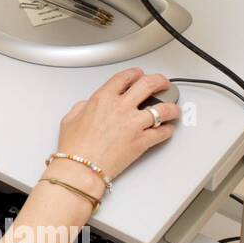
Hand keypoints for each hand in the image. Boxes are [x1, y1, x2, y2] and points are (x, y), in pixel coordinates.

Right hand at [54, 67, 180, 187]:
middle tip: (163, 85)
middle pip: (149, 84)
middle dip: (160, 82)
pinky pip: (163, 132)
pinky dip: (168, 130)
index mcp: (103, 99)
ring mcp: (134, 124)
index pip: (125, 77)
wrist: (81, 168)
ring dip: (171, 108)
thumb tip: (88, 105)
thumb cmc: (74, 147)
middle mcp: (121, 107)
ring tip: (173, 109)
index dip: (135, 73)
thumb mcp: (70, 119)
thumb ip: (82, 107)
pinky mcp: (142, 141)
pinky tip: (167, 129)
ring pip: (163, 109)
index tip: (139, 75)